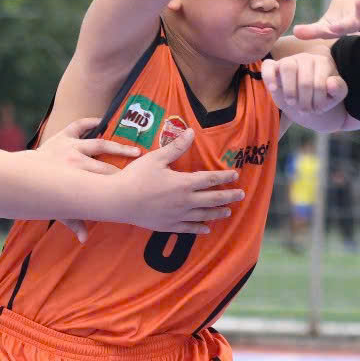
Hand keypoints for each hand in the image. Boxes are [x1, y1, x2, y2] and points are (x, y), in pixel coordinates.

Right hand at [111, 128, 243, 232]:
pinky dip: (199, 229)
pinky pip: (188, 229)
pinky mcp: (168, 226)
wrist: (118, 201)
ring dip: (218, 213)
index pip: (210, 179)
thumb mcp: (156, 158)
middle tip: (241, 195)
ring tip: (228, 212)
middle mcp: (185, 202)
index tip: (236, 175)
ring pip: (204, 215)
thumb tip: (191, 131)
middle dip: (229, 196)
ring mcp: (177, 216)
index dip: (225, 177)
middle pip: (213, 199)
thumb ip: (176, 147)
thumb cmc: (135, 177)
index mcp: (184, 183)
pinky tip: (206, 229)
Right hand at [262, 50, 347, 121]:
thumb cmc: (322, 96)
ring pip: (288, 67)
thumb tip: (331, 83)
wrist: (307, 100)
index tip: (318, 111)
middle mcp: (306, 58)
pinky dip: (269, 77)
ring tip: (292, 103)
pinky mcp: (273, 66)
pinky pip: (268, 66)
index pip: (320, 82)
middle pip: (304, 78)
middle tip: (305, 111)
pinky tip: (274, 89)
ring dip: (290, 90)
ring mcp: (289, 60)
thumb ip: (339, 89)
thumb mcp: (335, 96)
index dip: (318, 101)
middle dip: (305, 100)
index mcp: (323, 62)